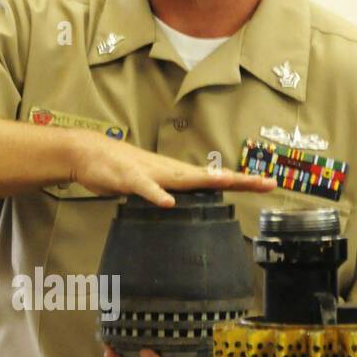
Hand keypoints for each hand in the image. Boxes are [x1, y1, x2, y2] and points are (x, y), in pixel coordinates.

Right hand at [65, 128, 275, 207]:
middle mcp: (171, 171)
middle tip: (267, 182)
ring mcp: (151, 173)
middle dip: (239, 180)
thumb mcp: (151, 184)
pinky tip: (168, 203)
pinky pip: (145, 188)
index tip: (268, 184)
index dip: (242, 181)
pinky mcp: (129, 178)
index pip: (215, 179)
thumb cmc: (120, 170)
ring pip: (184, 178)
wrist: (88, 152)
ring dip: (207, 181)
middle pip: (210, 177)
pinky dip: (156, 195)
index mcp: (177, 174)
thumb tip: (184, 203)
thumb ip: (169, 192)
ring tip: (231, 181)